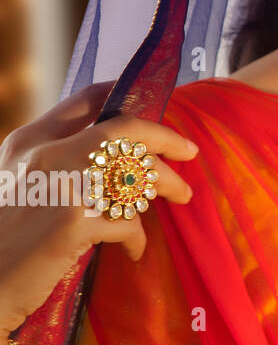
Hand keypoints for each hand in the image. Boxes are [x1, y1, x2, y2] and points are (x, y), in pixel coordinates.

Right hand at [0, 81, 198, 334]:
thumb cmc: (3, 236)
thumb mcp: (17, 181)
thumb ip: (53, 159)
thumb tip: (112, 148)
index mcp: (28, 141)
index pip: (85, 100)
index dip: (125, 94)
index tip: (155, 100)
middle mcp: (45, 156)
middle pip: (125, 130)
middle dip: (166, 139)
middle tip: (190, 152)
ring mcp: (62, 188)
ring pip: (136, 173)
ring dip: (167, 186)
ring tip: (181, 197)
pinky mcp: (74, 224)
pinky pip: (127, 223)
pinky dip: (137, 238)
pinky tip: (136, 250)